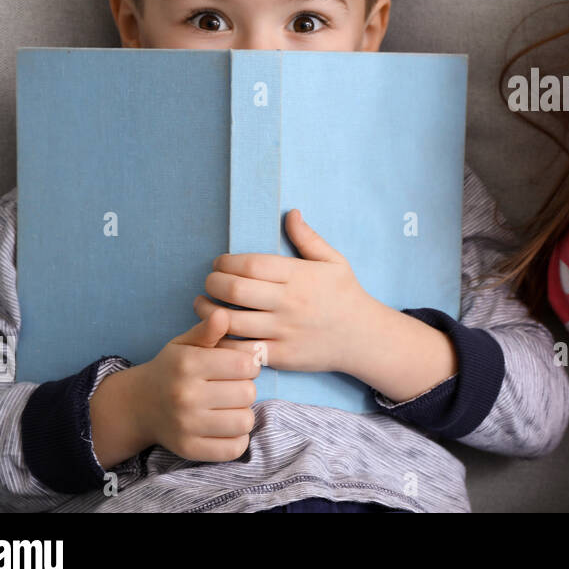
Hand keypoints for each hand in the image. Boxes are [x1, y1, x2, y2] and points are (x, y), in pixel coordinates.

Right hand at [135, 310, 261, 462]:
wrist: (138, 405)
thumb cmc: (172, 369)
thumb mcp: (185, 344)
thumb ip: (207, 330)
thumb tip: (222, 314)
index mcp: (188, 365)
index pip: (246, 364)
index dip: (248, 364)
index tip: (238, 366)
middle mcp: (186, 395)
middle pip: (248, 393)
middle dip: (245, 388)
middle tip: (231, 387)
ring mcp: (186, 426)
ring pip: (244, 421)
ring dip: (243, 414)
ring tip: (230, 407)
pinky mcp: (189, 449)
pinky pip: (234, 448)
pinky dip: (236, 439)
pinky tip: (226, 427)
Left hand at [195, 209, 381, 376]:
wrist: (364, 337)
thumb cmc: (346, 295)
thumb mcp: (334, 261)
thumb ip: (308, 238)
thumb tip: (291, 213)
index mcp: (299, 276)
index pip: (250, 265)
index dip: (226, 262)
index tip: (219, 263)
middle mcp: (289, 303)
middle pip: (234, 291)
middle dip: (212, 283)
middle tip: (209, 283)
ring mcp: (284, 331)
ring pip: (232, 321)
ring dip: (208, 312)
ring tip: (204, 305)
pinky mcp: (281, 356)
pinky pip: (242, 350)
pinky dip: (224, 342)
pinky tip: (219, 332)